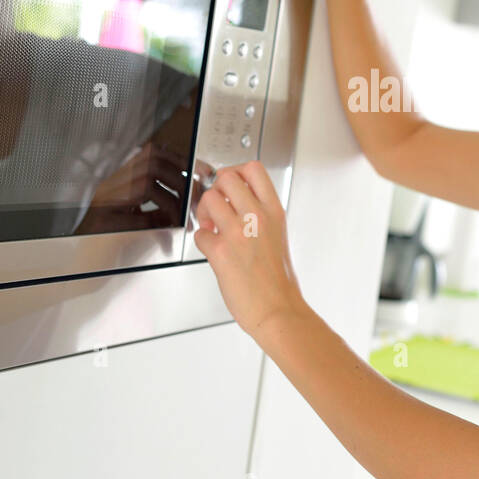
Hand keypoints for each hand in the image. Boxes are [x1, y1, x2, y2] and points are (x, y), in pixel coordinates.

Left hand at [192, 160, 307, 337]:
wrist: (278, 309)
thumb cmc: (279, 280)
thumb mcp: (279, 235)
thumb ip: (261, 215)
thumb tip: (238, 204)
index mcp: (274, 211)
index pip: (253, 169)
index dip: (236, 170)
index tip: (232, 183)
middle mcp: (257, 217)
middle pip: (226, 177)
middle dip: (216, 189)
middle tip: (217, 205)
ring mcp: (238, 233)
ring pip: (208, 199)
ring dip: (204, 213)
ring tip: (212, 227)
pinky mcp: (220, 252)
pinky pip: (199, 233)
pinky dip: (202, 240)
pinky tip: (213, 249)